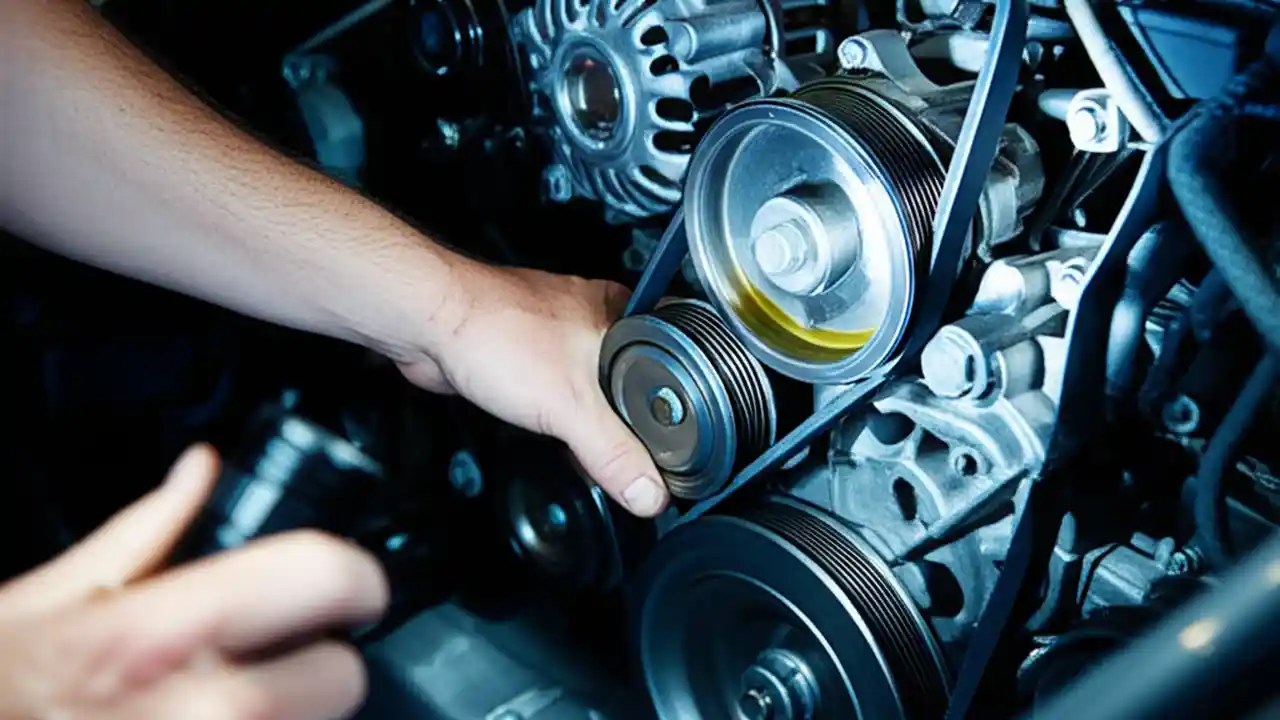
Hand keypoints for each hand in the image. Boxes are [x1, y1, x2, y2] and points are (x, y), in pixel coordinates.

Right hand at [0, 444, 388, 719]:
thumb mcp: (44, 600)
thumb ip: (145, 530)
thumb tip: (201, 472)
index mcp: (162, 633)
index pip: (326, 578)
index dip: (353, 576)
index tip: (350, 585)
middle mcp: (204, 713)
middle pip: (344, 680)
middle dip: (321, 665)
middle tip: (278, 658)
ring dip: (295, 716)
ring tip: (231, 703)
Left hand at [398, 264, 669, 517]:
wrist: (429, 322)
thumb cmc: (496, 332)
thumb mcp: (571, 408)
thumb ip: (614, 455)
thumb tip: (650, 494)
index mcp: (624, 314)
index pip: (678, 360)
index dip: (684, 404)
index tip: (684, 443)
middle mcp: (598, 317)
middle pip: (638, 378)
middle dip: (632, 421)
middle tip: (633, 456)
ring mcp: (562, 331)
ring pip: (596, 384)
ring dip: (591, 417)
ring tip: (587, 442)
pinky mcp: (530, 348)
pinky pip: (560, 386)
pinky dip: (559, 410)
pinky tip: (552, 426)